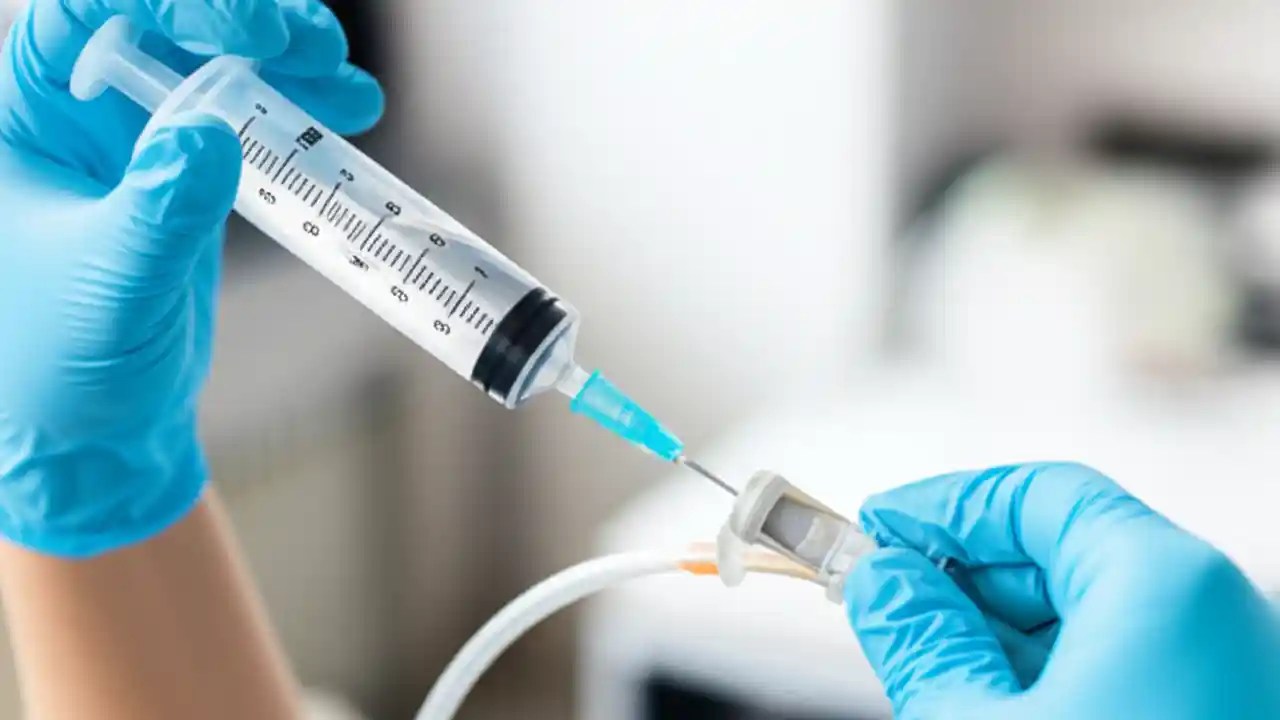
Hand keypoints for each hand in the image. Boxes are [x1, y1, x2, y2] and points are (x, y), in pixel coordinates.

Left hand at [0, 0, 382, 556]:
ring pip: (214, 57)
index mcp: (22, 117)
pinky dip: (299, 106)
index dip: (169, 3)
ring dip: (288, 57)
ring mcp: (134, 137)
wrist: (95, 432)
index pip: (85, 16)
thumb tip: (207, 133)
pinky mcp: (184, 171)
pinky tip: (347, 110)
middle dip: (247, 21)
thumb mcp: (109, 289)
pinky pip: (246, 112)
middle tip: (310, 48)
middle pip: (164, 21)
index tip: (249, 34)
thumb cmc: (60, 370)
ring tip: (346, 83)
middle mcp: (75, 111)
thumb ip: (156, 211)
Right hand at [845, 462, 1279, 719]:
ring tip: (929, 668)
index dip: (941, 507)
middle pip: (1057, 548)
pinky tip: (987, 702)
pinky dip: (1043, 674)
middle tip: (885, 605)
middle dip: (960, 575)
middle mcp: (1208, 612)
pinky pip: (1117, 662)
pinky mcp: (1210, 710)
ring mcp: (1217, 668)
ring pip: (1084, 613)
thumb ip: (918, 638)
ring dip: (994, 633)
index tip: (875, 531)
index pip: (1033, 493)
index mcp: (1164, 584)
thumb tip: (880, 583)